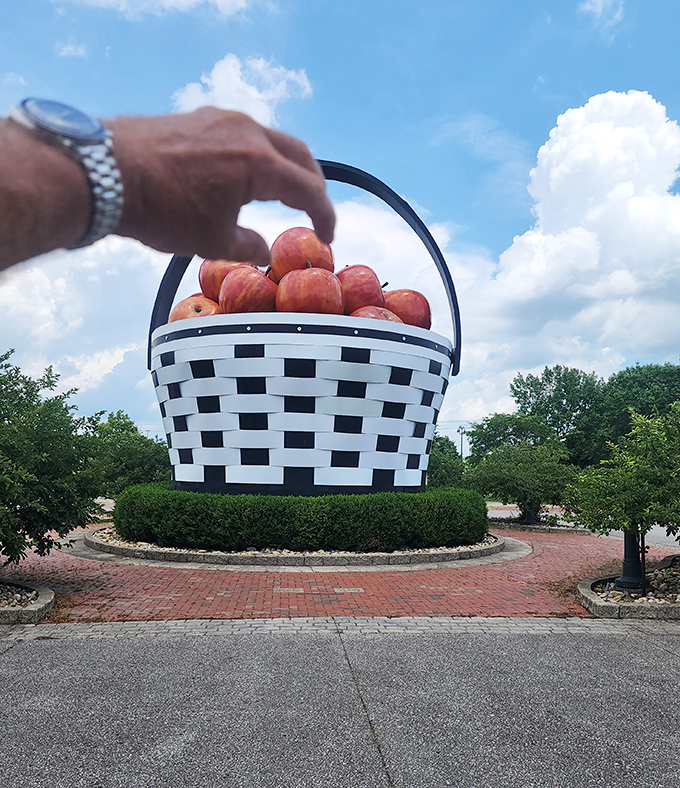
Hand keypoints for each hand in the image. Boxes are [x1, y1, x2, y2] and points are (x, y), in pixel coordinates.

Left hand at [109, 107, 335, 266]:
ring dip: (285, 168)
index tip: (327, 236)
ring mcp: (223, 119)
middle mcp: (248, 132)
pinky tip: (244, 177)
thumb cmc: (161, 211)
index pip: (309, 189)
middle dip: (312, 185)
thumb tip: (265, 250)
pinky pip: (245, 135)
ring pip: (272, 141)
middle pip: (299, 156)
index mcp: (260, 163)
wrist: (103, 172)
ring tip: (282, 194)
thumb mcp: (212, 240)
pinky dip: (258, 157)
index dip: (324, 216)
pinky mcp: (201, 118)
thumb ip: (249, 246)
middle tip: (314, 211)